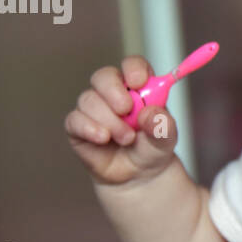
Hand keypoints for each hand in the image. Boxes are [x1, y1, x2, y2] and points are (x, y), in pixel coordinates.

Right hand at [65, 55, 179, 185]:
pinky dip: (89, 128)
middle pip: (104, 76)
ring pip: (89, 99)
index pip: (132, 65)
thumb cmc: (152, 149)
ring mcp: (94, 108)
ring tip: (127, 139)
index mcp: (138, 87)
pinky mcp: (78, 126)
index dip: (134, 68)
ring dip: (109, 120)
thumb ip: (163, 125)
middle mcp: (113, 93)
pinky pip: (75, 119)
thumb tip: (149, 113)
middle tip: (126, 109)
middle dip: (113, 91)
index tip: (139, 81)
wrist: (138, 176)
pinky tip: (102, 138)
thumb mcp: (166, 138)